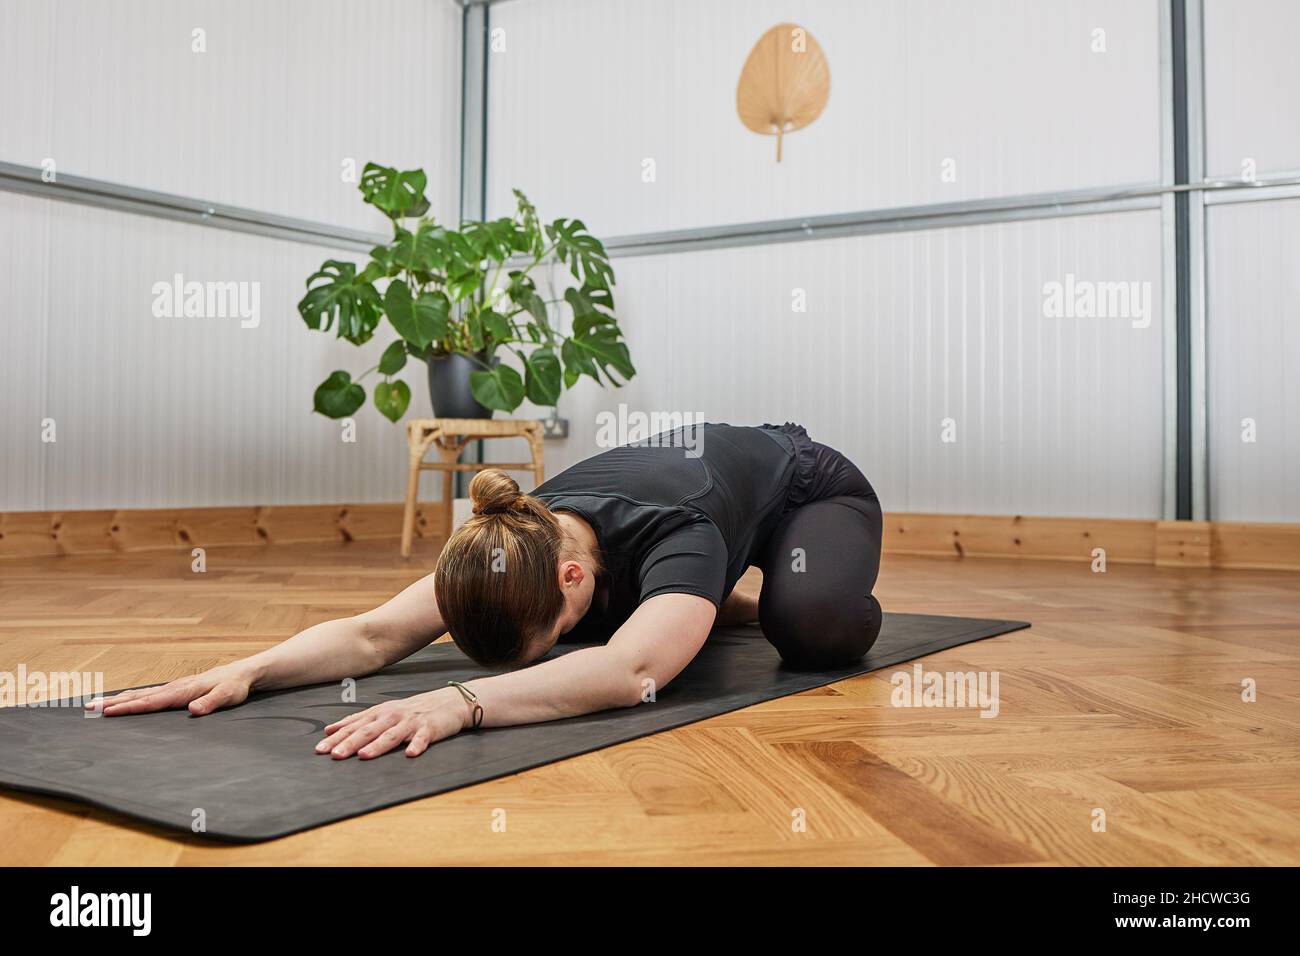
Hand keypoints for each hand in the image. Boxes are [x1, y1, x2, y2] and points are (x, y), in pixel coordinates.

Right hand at [87, 663, 254, 716]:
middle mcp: (174, 688)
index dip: (129, 707)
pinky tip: (125, 699)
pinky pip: (149, 693)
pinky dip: (133, 696)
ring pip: (141, 693)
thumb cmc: (235, 686)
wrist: (243, 673)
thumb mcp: (227, 696)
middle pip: (139, 696)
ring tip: (97, 703)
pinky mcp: (177, 689)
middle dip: (114, 702)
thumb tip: (193, 709)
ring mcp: (174, 687)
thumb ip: (210, 703)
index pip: (151, 702)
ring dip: (119, 699)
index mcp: (182, 691)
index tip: (108, 712)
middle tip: (88, 707)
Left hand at [317, 687, 468, 759]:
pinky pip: (422, 738)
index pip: (355, 725)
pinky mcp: (430, 728)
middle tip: (335, 755)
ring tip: (364, 755)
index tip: (320, 749)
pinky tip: (409, 754)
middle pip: (369, 730)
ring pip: (392, 734)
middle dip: (351, 742)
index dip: (337, 737)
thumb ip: (359, 721)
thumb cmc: (413, 710)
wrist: (449, 702)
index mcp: (380, 712)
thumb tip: (330, 730)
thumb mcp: (385, 711)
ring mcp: (411, 721)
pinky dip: (416, 745)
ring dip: (378, 745)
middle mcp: (393, 715)